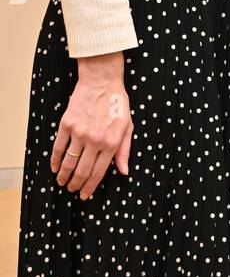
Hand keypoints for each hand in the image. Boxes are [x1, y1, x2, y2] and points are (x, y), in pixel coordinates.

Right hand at [50, 52, 133, 199]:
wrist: (102, 82)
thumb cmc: (117, 104)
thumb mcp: (128, 127)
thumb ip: (125, 151)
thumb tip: (124, 172)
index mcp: (111, 143)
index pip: (98, 172)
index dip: (90, 187)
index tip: (85, 194)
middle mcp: (94, 140)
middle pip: (82, 171)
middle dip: (76, 184)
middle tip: (72, 190)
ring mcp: (79, 133)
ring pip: (69, 162)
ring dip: (64, 175)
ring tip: (62, 182)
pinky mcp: (67, 124)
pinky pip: (58, 147)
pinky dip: (55, 160)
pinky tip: (54, 167)